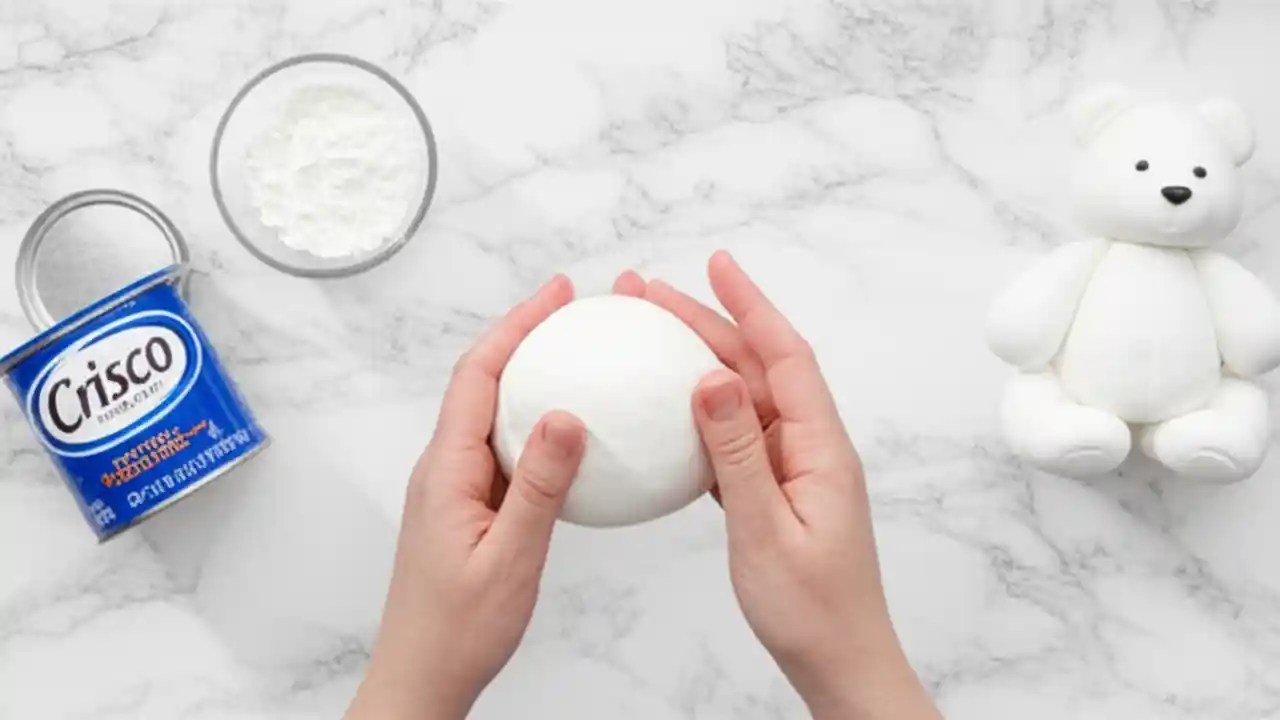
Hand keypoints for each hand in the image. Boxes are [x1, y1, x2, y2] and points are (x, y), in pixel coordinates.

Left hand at [347, 276, 586, 719]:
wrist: (422, 677)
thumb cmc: (458, 630)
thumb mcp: (511, 558)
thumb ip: (540, 487)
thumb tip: (565, 415)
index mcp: (446, 471)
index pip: (478, 376)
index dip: (515, 326)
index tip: (556, 293)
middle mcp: (444, 469)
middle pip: (480, 381)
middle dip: (522, 335)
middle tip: (570, 308)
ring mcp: (453, 488)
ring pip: (489, 412)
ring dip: (526, 375)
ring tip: (573, 353)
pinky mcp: (467, 507)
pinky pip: (501, 448)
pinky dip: (532, 423)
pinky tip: (568, 432)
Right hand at [615, 253, 938, 719]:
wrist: (838, 660)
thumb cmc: (811, 608)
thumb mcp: (765, 530)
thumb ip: (737, 453)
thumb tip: (712, 379)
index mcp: (821, 448)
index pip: (786, 356)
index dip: (751, 305)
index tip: (717, 264)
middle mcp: (810, 447)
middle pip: (758, 367)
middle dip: (708, 321)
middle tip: (649, 292)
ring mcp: (792, 468)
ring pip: (740, 398)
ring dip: (698, 363)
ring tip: (648, 335)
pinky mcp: (773, 490)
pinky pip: (732, 436)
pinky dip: (698, 414)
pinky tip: (665, 408)